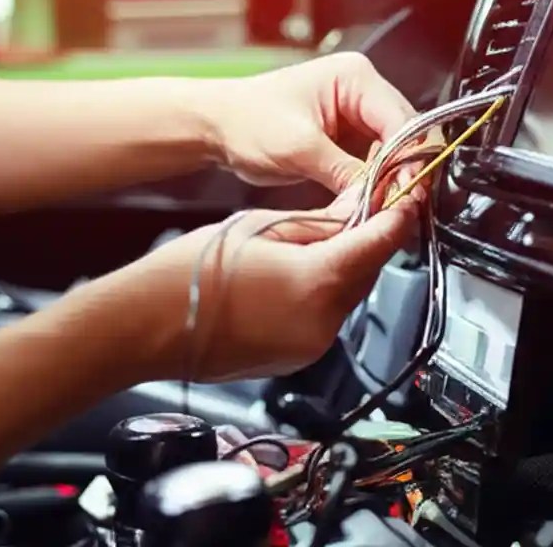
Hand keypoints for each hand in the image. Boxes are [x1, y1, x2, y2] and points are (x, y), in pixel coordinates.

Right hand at [109, 200, 415, 382]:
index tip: (407, 194)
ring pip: (348, 294)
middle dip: (369, 238)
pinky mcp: (296, 358)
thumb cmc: (188, 273)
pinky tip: (295, 272)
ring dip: (345, 265)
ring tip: (318, 237)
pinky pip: (324, 318)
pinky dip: (322, 292)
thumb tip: (358, 207)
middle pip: (368, 270)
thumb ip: (320, 221)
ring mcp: (311, 346)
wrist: (146, 326)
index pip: (382, 242)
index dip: (399, 213)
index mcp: (317, 282)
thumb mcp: (263, 226)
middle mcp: (322, 322)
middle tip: (362, 207)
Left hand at [207, 52, 415, 191]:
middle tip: (395, 206)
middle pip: (405, 136)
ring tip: (379, 207)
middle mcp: (362, 92)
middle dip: (402, 172)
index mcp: (355, 77)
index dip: (410, 159)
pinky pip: (375, 163)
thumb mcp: (299, 148)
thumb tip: (379, 198)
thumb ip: (345, 172)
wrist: (216, 128)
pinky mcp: (348, 139)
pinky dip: (374, 184)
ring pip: (394, 153)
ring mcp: (357, 115)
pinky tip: (367, 202)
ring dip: (389, 181)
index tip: (406, 193)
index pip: (403, 120)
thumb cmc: (246, 121)